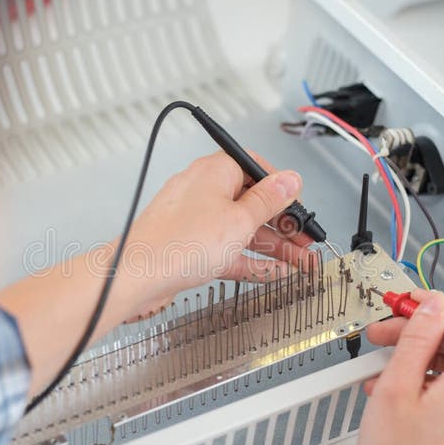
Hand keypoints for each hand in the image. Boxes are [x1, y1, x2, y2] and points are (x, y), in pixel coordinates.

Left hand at [0, 149, 318, 394]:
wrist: (137, 276)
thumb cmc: (178, 243)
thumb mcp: (240, 220)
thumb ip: (269, 200)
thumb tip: (290, 179)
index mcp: (214, 172)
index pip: (257, 168)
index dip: (283, 188)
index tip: (301, 206)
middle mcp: (203, 191)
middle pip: (253, 202)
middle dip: (284, 224)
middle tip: (307, 241)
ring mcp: (195, 220)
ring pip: (243, 229)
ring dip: (273, 246)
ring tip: (300, 262)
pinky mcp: (190, 247)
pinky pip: (228, 249)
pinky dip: (250, 259)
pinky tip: (272, 272)